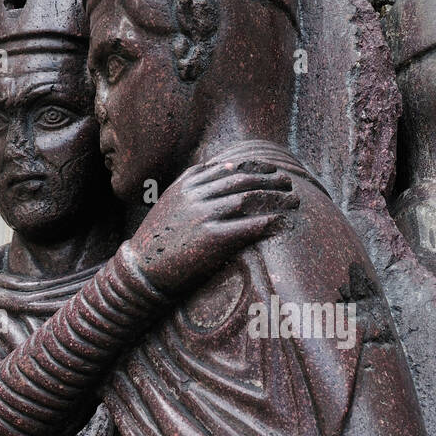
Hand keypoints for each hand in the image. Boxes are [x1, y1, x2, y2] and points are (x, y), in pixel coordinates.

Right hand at [130, 159, 297, 293]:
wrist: (142, 269)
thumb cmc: (158, 240)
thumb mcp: (170, 203)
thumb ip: (191, 186)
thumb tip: (217, 171)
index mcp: (186, 184)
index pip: (228, 167)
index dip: (254, 166)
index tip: (271, 169)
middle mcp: (196, 195)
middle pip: (242, 179)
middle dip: (269, 178)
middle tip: (288, 182)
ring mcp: (203, 215)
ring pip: (248, 198)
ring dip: (275, 198)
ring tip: (293, 201)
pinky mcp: (212, 238)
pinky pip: (247, 226)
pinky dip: (268, 222)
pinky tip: (281, 222)